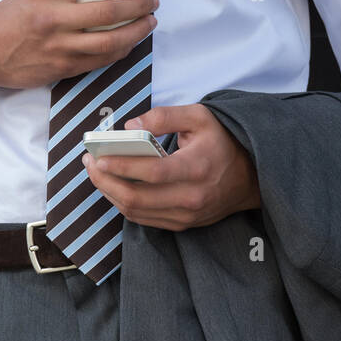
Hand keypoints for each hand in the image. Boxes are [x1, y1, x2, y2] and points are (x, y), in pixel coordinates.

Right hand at [0, 0, 158, 93]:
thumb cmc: (10, 18)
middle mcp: (54, 18)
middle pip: (109, 10)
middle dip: (139, 5)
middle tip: (152, 0)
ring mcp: (60, 46)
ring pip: (111, 40)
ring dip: (138, 31)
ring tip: (149, 22)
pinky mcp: (64, 68)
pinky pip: (101, 60)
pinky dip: (121, 50)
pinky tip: (130, 42)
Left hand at [82, 103, 260, 230]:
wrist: (251, 177)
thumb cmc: (222, 141)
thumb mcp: (199, 116)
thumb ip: (164, 116)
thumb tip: (130, 125)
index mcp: (197, 168)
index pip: (152, 172)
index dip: (121, 165)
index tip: (98, 156)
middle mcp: (192, 197)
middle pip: (137, 198)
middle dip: (105, 181)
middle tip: (89, 163)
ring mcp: (186, 216)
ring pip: (137, 212)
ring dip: (110, 194)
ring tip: (96, 173)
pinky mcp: (182, 224)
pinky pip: (145, 219)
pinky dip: (124, 204)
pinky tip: (114, 187)